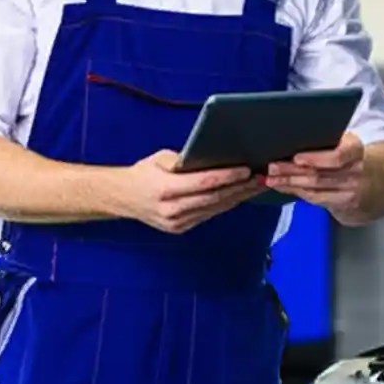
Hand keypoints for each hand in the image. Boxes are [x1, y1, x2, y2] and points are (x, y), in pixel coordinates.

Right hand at [119, 150, 263, 233]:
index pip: (204, 183)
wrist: (122, 198)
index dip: (228, 176)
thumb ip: (185, 159)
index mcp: (165, 189)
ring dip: (238, 197)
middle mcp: (171, 210)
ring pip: (215, 208)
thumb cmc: (144, 173)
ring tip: (257, 185)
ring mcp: (176, 223)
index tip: (247, 169)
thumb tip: (213, 155)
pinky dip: (225, 204)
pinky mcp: (181, 228)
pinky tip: (239, 194)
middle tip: (262, 177)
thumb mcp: (160, 158)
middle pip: (214, 198)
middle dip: (241, 188)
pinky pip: (209, 214)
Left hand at [264, 133, 365, 215]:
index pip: (338, 156)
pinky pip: (315, 198)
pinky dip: (296, 192)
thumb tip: (292, 138)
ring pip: (315, 188)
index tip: (296, 158)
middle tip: (272, 168)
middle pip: (319, 174)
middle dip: (292, 171)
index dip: (316, 158)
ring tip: (271, 179)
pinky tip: (283, 187)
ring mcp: (350, 190)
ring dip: (289, 184)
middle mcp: (355, 171)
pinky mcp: (344, 204)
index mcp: (355, 149)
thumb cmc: (352, 157)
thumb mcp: (347, 143)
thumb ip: (328, 141)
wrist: (378, 181)